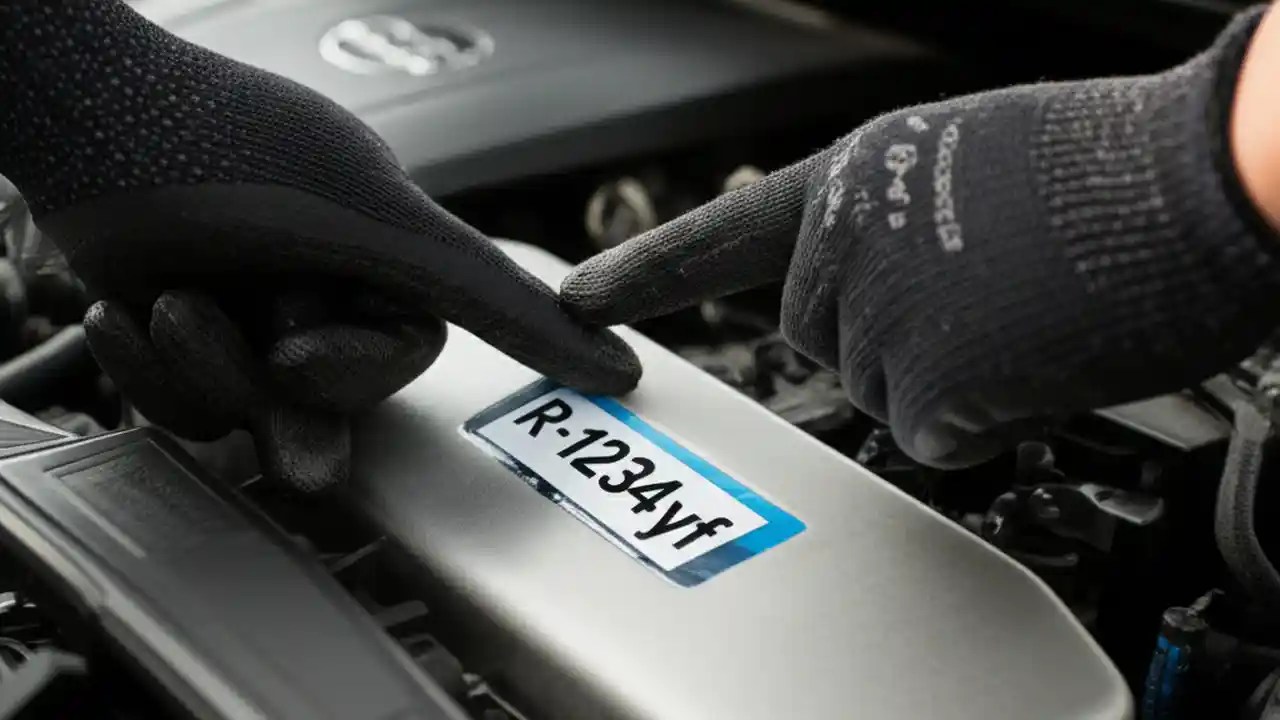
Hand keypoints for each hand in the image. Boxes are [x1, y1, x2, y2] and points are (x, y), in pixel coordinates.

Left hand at [0, 1, 638, 489]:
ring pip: (262, 408)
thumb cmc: (215, 143)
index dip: (523, 351)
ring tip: (175, 303)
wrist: (70, 119)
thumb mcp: (375, 220)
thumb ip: (491, 296)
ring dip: (210, 368)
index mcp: (383, 242)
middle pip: (351, 386)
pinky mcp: (179, 334)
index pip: (458, 320)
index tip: (612, 380)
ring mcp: (246, 309)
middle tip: (264, 342)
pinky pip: (191, 406)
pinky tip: (132, 312)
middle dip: (296, 373)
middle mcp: (322, 279)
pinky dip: (153, 372)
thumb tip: (612, 365)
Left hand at [563, 7, 1278, 467]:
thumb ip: (891, 220)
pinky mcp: (924, 382)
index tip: (576, 302)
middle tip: (975, 301)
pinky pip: (927, 433)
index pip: (718, 235)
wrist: (1199, 178)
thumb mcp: (964, 163)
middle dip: (883, 336)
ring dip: (940, 373)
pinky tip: (1030, 359)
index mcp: (851, 175)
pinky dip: (977, 418)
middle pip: (816, 336)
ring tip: (1019, 315)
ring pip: (873, 388)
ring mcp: (878, 312)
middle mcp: (844, 241)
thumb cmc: (1107, 166)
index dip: (641, 275)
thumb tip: (882, 273)